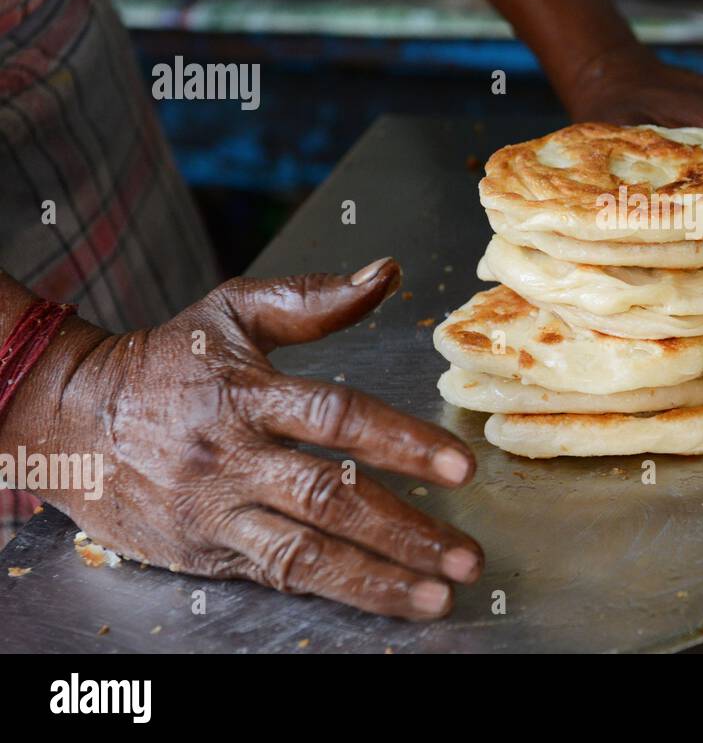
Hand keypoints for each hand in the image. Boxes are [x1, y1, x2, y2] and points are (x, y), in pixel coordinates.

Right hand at [19, 259, 480, 618]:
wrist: (68, 417)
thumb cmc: (164, 360)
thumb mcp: (232, 312)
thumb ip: (314, 299)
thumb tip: (389, 271)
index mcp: (248, 393)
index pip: (338, 418)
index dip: (403, 442)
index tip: (460, 468)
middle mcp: (233, 457)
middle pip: (331, 499)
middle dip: (406, 531)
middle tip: (467, 555)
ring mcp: (215, 511)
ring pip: (303, 556)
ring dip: (376, 581)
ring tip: (435, 596)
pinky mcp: (201, 552)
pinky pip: (272, 575)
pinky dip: (327, 589)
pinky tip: (378, 598)